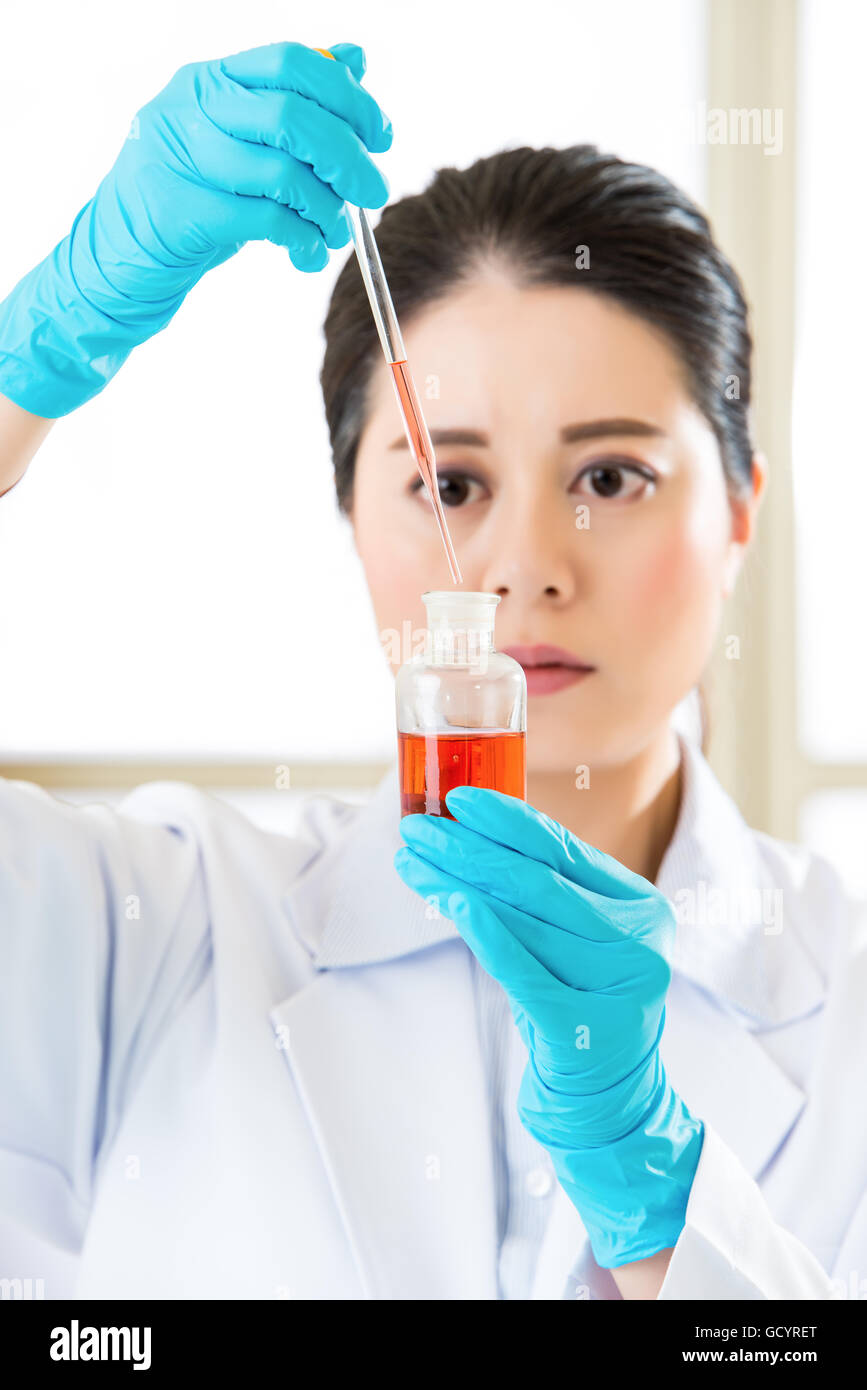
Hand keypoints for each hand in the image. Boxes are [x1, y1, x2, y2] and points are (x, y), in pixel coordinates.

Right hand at [0, 41, 391, 416]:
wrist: (119, 253)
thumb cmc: (190, 192)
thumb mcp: (239, 139)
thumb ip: (292, 100)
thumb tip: (355, 59)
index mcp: (210, 78)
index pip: (290, 63)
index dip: (347, 96)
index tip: (380, 134)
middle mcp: (191, 108)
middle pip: (292, 117)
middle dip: (347, 157)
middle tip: (373, 192)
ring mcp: (183, 158)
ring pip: (283, 173)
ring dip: (326, 209)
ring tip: (335, 233)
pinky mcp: (185, 213)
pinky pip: (266, 221)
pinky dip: (301, 238)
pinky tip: (307, 252)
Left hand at [395, 785, 704, 1268]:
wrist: (610, 1102)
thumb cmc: (579, 1007)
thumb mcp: (577, 943)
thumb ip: (547, 894)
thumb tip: (470, 834)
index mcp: (642, 907)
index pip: (563, 849)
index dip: (507, 819)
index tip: (458, 798)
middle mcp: (639, 943)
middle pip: (536, 879)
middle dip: (468, 847)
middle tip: (416, 826)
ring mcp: (618, 987)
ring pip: (522, 918)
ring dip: (457, 882)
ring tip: (412, 861)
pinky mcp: (585, 1028)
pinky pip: (520, 968)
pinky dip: (482, 929)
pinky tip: (449, 901)